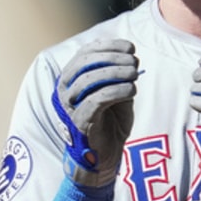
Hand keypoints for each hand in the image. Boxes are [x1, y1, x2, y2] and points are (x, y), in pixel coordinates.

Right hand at [51, 39, 137, 187]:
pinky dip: (116, 91)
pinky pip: (96, 100)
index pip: (85, 53)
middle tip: (134, 61)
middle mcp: (65, 89)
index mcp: (71, 78)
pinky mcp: (80, 121)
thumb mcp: (115, 90)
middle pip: (85, 63)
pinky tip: (132, 90)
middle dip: (113, 58)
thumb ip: (118, 73)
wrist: (104, 154)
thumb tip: (129, 55)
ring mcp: (70, 106)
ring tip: (135, 74)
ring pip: (89, 79)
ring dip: (116, 73)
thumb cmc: (109, 120)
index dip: (108, 46)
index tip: (130, 47)